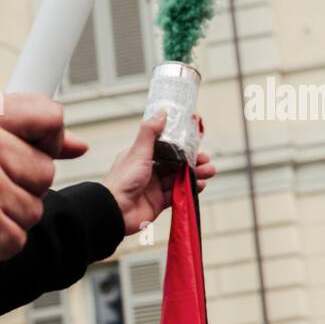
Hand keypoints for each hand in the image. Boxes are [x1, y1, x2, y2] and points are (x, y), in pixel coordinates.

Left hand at [103, 111, 217, 235]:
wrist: (115, 211)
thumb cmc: (122, 180)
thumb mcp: (138, 152)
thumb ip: (150, 132)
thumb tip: (162, 112)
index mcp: (141, 156)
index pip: (166, 148)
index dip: (181, 146)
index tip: (196, 143)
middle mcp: (148, 171)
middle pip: (175, 164)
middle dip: (193, 161)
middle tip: (206, 160)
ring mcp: (154, 187)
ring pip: (179, 178)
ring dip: (195, 174)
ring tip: (209, 171)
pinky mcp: (158, 202)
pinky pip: (177, 194)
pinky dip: (190, 189)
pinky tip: (200, 185)